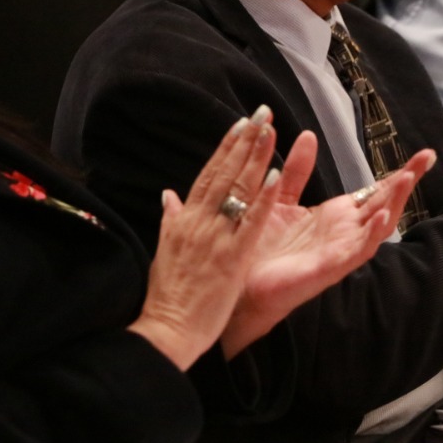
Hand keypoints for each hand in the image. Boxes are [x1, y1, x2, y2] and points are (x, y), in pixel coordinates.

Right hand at [129, 107, 290, 369]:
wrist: (167, 328)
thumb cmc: (167, 295)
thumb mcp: (165, 250)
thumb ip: (170, 219)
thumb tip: (167, 195)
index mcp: (185, 219)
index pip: (208, 174)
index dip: (225, 147)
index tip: (240, 124)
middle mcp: (200, 221)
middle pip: (225, 173)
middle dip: (245, 141)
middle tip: (261, 113)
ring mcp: (216, 237)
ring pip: (238, 189)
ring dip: (255, 158)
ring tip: (269, 130)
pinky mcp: (233, 256)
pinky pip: (251, 221)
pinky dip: (264, 197)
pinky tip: (277, 175)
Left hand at [220, 140, 431, 355]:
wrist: (240, 284)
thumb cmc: (262, 247)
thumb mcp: (281, 198)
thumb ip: (297, 170)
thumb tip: (308, 135)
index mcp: (336, 216)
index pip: (376, 190)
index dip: (398, 173)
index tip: (423, 154)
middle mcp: (345, 232)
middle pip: (385, 202)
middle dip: (407, 180)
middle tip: (427, 156)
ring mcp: (340, 250)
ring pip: (378, 225)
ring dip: (395, 202)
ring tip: (408, 179)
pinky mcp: (329, 268)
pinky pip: (357, 250)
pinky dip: (372, 234)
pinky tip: (383, 217)